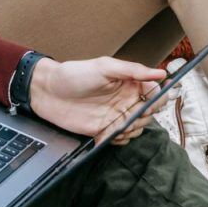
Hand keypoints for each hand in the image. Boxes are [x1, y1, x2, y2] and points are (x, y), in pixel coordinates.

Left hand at [27, 55, 165, 141]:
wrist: (48, 92)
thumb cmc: (73, 74)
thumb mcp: (105, 67)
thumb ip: (133, 70)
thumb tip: (160, 73)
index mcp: (129, 82)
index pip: (154, 92)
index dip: (156, 100)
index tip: (148, 103)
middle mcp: (125, 99)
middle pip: (149, 113)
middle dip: (143, 117)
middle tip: (129, 116)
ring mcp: (115, 115)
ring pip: (137, 128)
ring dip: (132, 130)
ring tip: (118, 126)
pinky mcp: (104, 130)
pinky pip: (121, 139)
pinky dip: (119, 139)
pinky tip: (108, 134)